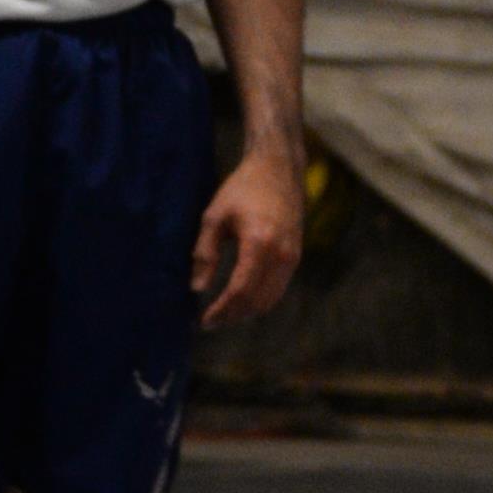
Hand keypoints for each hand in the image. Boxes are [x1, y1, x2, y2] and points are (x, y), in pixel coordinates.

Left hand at [192, 145, 304, 330]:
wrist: (278, 169)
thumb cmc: (242, 189)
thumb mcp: (214, 216)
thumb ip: (205, 253)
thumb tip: (197, 289)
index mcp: (259, 242)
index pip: (240, 290)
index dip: (221, 310)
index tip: (204, 320)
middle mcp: (281, 254)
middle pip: (256, 301)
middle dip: (232, 316)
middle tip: (210, 322)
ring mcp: (292, 256)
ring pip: (270, 299)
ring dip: (246, 312)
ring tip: (223, 314)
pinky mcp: (295, 256)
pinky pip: (278, 288)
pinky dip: (260, 300)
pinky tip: (240, 299)